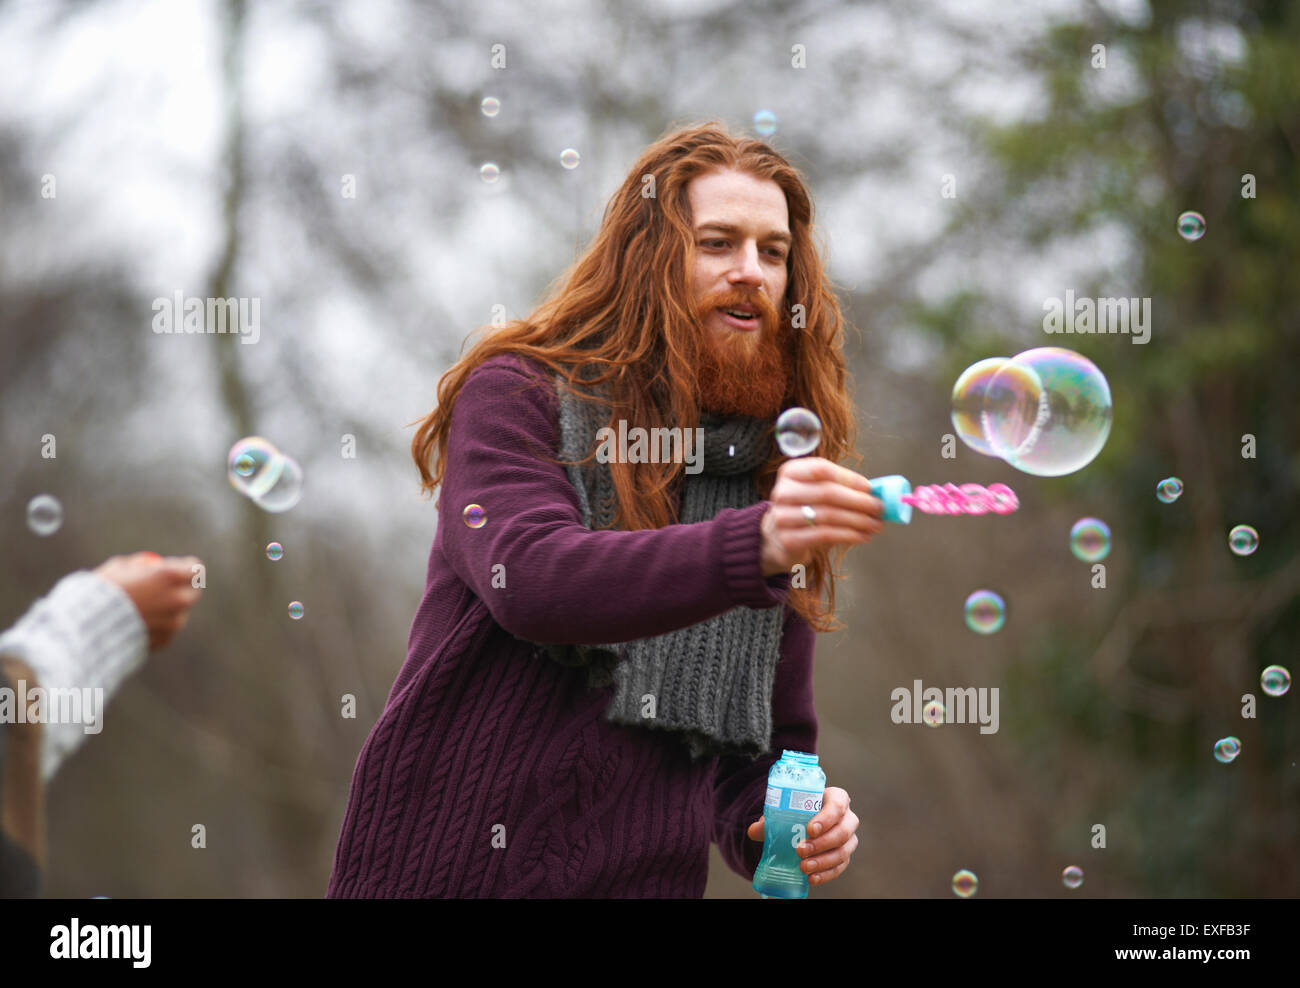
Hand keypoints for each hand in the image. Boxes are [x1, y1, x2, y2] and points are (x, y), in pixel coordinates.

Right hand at [94, 552, 203, 649]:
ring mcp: (174, 622)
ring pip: (180, 613)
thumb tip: (152, 566)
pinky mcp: (166, 640)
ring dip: (169, 610)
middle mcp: (178, 599)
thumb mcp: (120, 568)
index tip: (174, 570)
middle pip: (193, 592)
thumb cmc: (100, 593)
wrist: (87, 628)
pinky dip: (158, 627)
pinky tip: (137, 625)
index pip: (195, 568)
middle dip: (181, 589)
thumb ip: (142, 566)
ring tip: (142, 610)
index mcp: (170, 576)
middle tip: (164, 589)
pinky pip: (167, 630)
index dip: (184, 568)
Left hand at [746, 785, 858, 887]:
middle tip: (800, 850)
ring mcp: (849, 838)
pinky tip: (811, 878)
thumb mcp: (786, 810)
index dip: (826, 818)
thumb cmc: (797, 811)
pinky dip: (826, 874)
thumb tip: (753, 830)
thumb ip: (770, 819)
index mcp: (836, 798)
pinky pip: (840, 866)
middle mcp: (847, 818)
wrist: (803, 822)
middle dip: (822, 843)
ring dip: (823, 861)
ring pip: (843, 851)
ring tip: (804, 867)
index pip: (838, 805)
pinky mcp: (845, 855)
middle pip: (843, 831)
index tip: (809, 829)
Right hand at [760, 457, 882, 576]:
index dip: (849, 478)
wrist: (777, 536)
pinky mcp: (788, 539)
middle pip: (827, 493)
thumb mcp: (817, 490)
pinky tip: (863, 536)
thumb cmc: (805, 508)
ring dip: (858, 521)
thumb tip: (875, 492)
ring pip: (828, 516)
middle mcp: (782, 492)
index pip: (822, 470)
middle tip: (879, 508)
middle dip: (859, 502)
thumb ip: (841, 486)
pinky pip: (825, 535)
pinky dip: (849, 535)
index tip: (870, 488)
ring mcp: (783, 517)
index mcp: (791, 472)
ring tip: (876, 524)